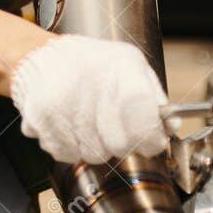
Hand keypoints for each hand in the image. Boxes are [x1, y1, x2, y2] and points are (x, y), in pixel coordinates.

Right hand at [10, 35, 168, 163]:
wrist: (40, 57)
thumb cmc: (90, 62)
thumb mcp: (130, 63)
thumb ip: (154, 95)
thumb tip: (172, 125)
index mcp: (119, 68)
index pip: (145, 119)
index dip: (153, 138)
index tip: (154, 141)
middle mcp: (90, 87)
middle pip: (121, 144)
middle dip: (124, 143)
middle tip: (115, 125)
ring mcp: (62, 107)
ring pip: (95, 155)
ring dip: (97, 145)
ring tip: (89, 119)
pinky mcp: (41, 123)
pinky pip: (69, 155)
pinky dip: (73, 146)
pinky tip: (71, 123)